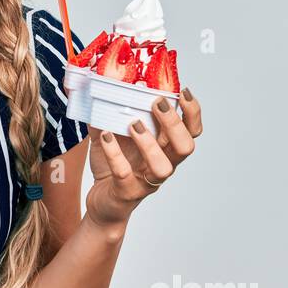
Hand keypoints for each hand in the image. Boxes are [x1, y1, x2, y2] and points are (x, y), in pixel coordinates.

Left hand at [84, 88, 203, 229]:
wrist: (102, 203)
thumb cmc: (112, 167)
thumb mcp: (111, 134)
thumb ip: (107, 112)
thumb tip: (95, 85)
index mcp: (165, 148)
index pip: (191, 131)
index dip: (192, 112)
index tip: (183, 91)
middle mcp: (162, 164)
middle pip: (185, 146)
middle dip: (174, 123)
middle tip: (157, 103)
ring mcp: (146, 181)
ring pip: (163, 166)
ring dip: (150, 143)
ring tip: (133, 124)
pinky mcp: (127, 192)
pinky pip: (125, 174)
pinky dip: (115, 154)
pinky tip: (105, 136)